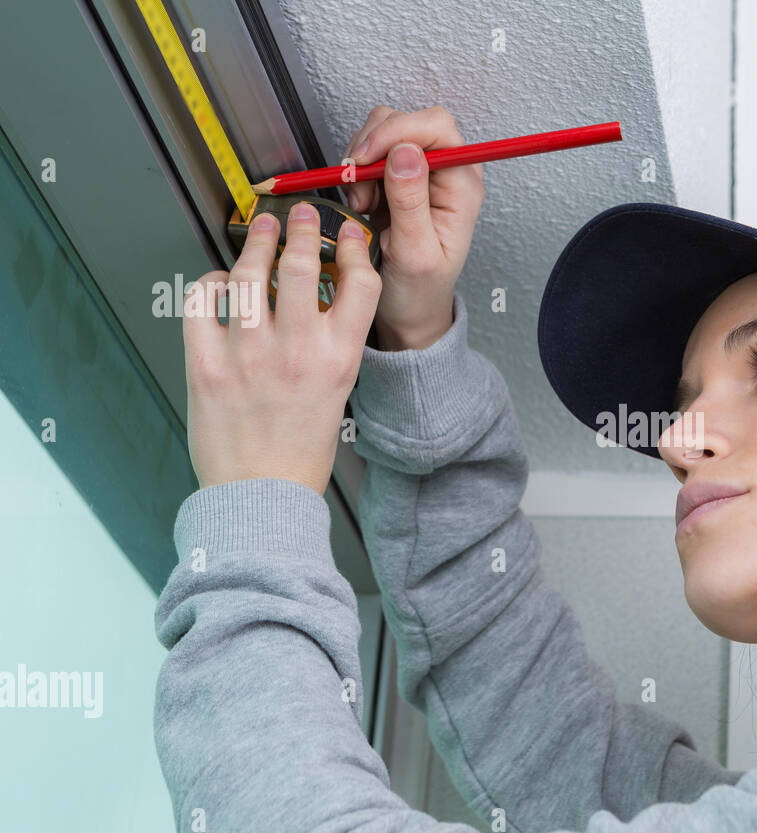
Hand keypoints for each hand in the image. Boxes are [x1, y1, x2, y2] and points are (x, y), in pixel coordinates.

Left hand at [182, 203, 381, 494]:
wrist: (261, 495)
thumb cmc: (299, 452)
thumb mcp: (337, 394)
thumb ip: (330, 346)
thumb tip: (316, 301)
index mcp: (337, 360)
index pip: (360, 284)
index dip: (355, 249)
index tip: (348, 236)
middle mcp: (296, 351)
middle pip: (302, 265)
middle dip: (301, 230)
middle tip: (299, 218)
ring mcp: (248, 356)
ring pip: (248, 275)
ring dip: (257, 245)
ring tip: (262, 233)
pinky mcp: (207, 365)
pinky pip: (200, 304)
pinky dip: (208, 284)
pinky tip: (217, 283)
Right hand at [341, 105, 484, 350]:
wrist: (410, 307)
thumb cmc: (419, 289)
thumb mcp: (414, 253)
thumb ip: (411, 202)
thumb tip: (406, 153)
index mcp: (462, 185)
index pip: (436, 127)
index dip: (397, 132)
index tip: (365, 160)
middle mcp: (447, 170)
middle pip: (407, 121)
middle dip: (374, 147)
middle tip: (358, 188)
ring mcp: (422, 170)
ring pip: (384, 130)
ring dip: (362, 161)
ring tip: (362, 203)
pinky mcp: (399, 175)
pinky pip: (371, 151)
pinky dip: (357, 170)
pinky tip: (361, 203)